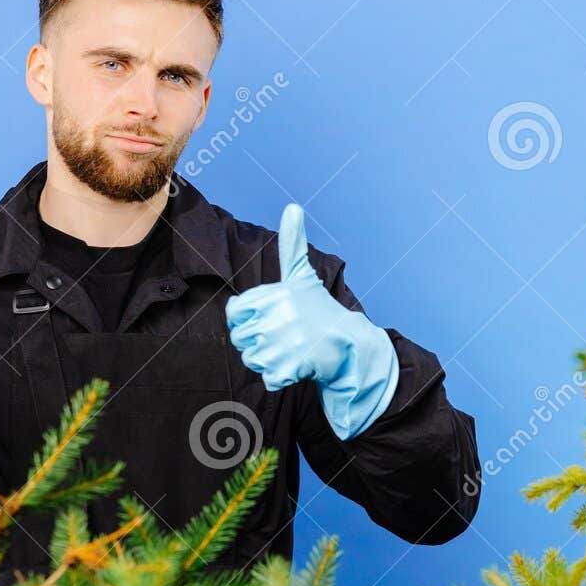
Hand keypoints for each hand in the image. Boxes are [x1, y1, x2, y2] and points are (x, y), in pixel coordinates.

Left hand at [225, 204, 398, 439]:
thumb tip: (293, 207)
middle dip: (258, 342)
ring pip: (251, 359)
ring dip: (269, 360)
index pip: (234, 312)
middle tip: (284, 337)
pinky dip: (281, 377)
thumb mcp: (302, 275)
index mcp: (272, 294)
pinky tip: (298, 364)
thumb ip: (292, 244)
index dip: (248, 318)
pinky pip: (267, 378)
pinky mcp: (289, 368)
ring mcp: (281, 344)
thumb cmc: (320, 309)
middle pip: (240, 339)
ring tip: (292, 349)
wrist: (351, 345)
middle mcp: (275, 317)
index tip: (269, 318)